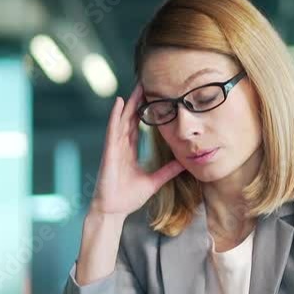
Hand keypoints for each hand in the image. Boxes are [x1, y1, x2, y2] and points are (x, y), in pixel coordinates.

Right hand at [90, 83, 184, 216]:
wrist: (113, 211)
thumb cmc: (128, 198)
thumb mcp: (154, 181)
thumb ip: (167, 171)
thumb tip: (184, 163)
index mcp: (130, 151)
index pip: (138, 126)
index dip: (144, 111)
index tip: (153, 97)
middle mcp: (121, 145)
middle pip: (130, 118)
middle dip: (138, 101)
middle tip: (147, 83)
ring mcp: (114, 147)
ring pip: (123, 119)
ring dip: (129, 103)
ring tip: (137, 86)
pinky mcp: (109, 151)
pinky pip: (112, 130)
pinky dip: (115, 115)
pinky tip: (118, 102)